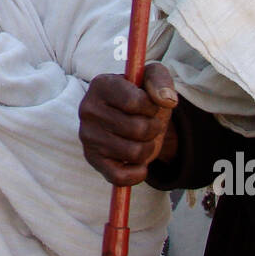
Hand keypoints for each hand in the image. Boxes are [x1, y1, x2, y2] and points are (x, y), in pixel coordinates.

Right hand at [78, 63, 178, 186]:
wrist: (133, 117)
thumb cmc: (143, 95)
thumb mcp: (153, 78)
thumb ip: (161, 81)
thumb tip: (166, 101)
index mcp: (101, 84)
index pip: (136, 102)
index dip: (151, 106)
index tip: (148, 104)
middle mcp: (88, 109)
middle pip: (138, 129)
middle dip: (153, 128)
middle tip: (149, 124)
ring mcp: (87, 136)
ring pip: (134, 153)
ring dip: (148, 148)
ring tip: (143, 139)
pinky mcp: (92, 159)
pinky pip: (120, 177)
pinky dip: (137, 173)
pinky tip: (138, 163)